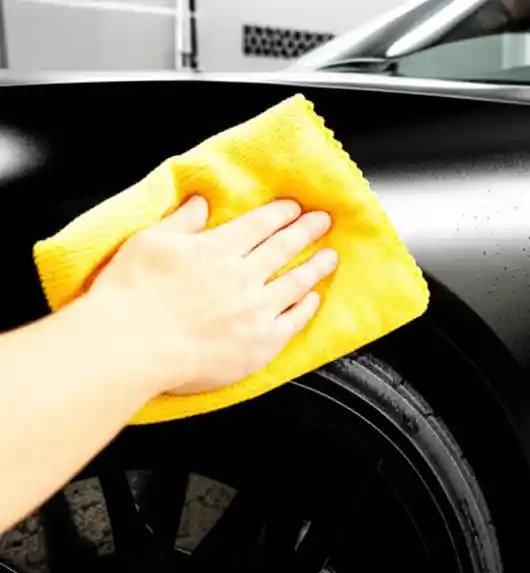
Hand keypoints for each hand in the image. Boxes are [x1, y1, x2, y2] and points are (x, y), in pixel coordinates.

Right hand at [85, 195, 337, 394]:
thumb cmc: (130, 295)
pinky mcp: (261, 343)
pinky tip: (313, 299)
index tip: (295, 208)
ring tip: (331, 257)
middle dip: (307, 230)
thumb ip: (180, 222)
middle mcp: (242, 276)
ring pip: (296, 282)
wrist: (132, 345)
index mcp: (217, 249)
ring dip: (316, 266)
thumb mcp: (148, 242)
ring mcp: (256, 310)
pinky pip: (293, 321)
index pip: (258, 225)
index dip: (280, 214)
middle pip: (283, 247)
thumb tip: (200, 203)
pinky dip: (307, 307)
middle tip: (323, 221)